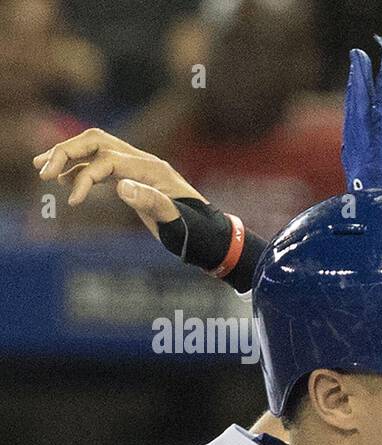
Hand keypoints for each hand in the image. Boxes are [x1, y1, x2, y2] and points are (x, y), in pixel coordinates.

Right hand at [32, 127, 205, 238]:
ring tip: (44, 171)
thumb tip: (122, 186)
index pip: (108, 159)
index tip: (71, 201)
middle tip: (42, 170)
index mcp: (154, 169)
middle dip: (67, 152)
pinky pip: (104, 165)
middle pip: (97, 141)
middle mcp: (145, 163)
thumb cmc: (198, 234)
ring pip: (98, 149)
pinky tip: (67, 182)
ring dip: (70, 156)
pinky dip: (82, 170)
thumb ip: (152, 203)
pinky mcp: (137, 180)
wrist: (214, 240)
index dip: (85, 177)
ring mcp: (140, 170)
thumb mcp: (177, 222)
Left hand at [342, 39, 381, 193]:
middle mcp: (369, 170)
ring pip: (352, 132)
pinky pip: (352, 149)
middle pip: (359, 117)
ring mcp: (361, 180)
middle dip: (359, 84)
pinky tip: (359, 123)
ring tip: (356, 80)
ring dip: (353, 103)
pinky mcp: (360, 189)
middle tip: (359, 56)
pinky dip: (355, 127)